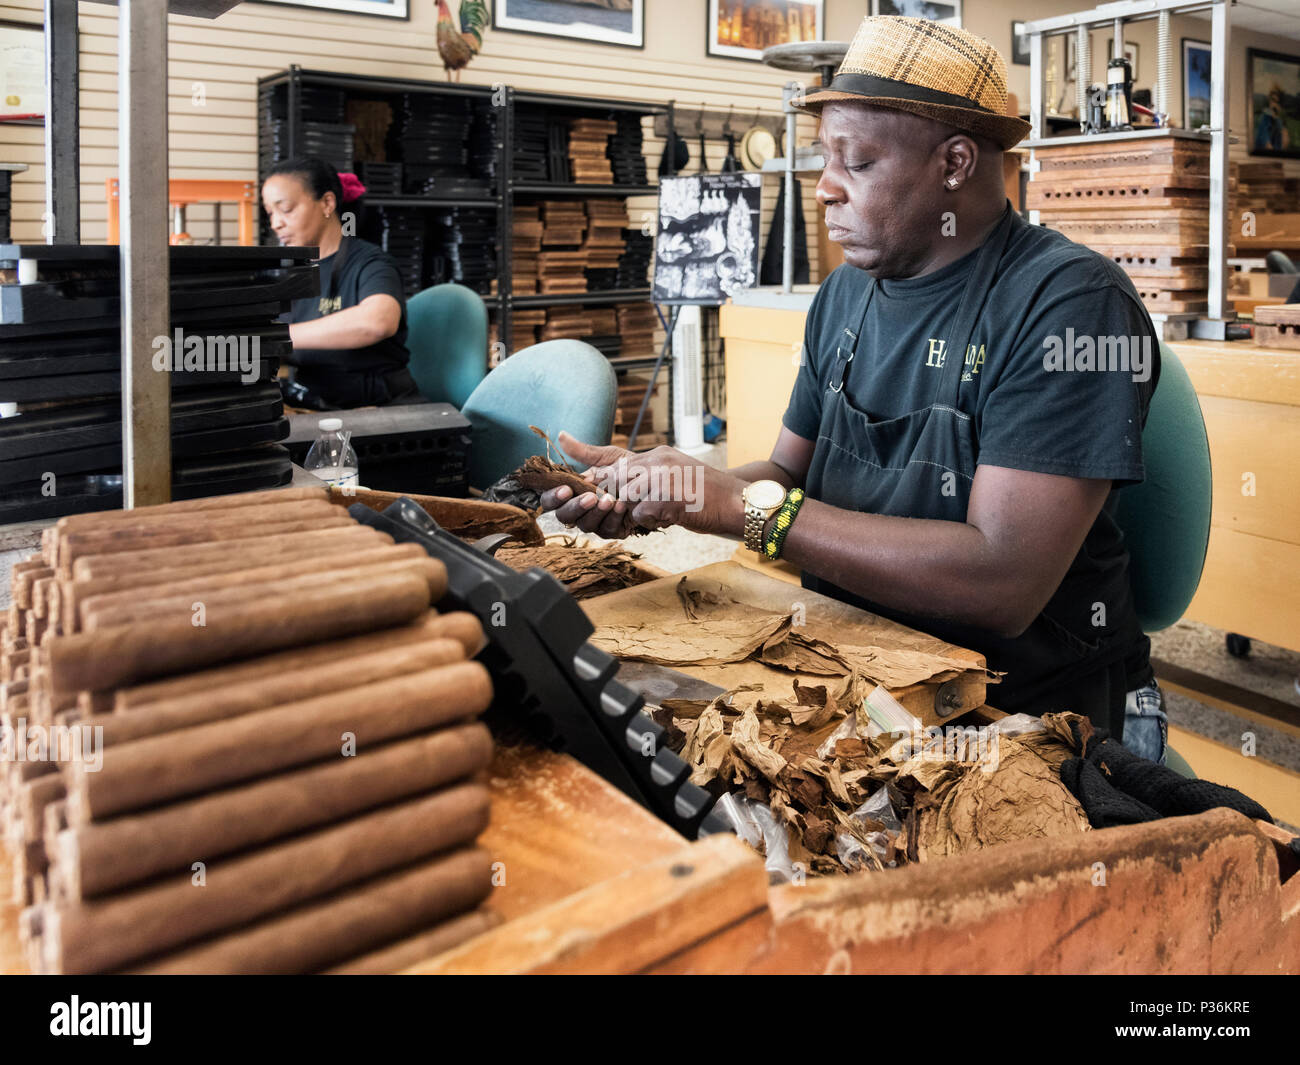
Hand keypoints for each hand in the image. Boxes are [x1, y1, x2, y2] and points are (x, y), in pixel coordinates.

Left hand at [539, 431, 747, 538]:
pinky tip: (669, 518)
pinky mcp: (668, 498)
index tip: (562, 439)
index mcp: (658, 456)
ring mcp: (663, 478)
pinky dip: (651, 522)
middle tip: (620, 508)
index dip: (586, 452)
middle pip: (614, 479)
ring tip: (658, 513)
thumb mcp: (676, 478)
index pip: (613, 455)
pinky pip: (642, 515)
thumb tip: (617, 492)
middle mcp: (658, 461)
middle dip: (610, 497)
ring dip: (635, 512)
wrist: (740, 504)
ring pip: (626, 498)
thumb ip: (647, 480)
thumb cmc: (708, 498)